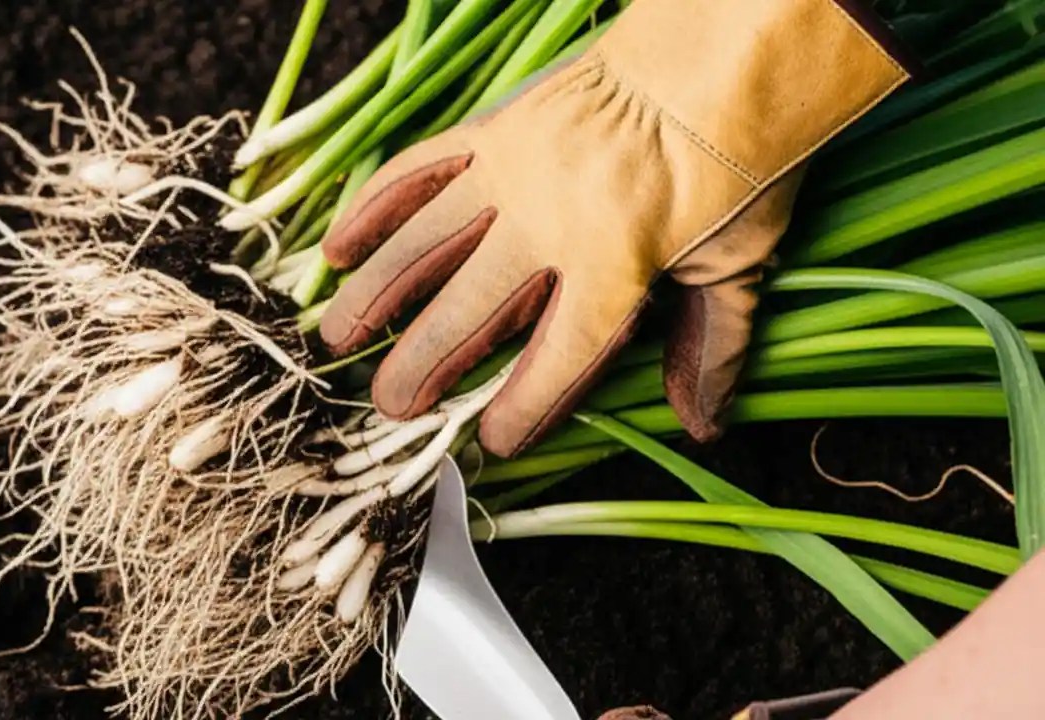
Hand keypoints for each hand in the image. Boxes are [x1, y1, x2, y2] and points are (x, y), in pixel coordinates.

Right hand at [320, 0, 911, 456]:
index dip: (520, 408)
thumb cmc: (736, 166)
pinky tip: (338, 244)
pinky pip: (418, 169)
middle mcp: (548, 226)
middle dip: (420, 364)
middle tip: (387, 404)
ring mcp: (512, 175)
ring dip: (373, 291)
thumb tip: (702, 423)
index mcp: (613, 268)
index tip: (492, 442)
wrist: (716, 59)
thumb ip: (715, 346)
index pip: (554, 359)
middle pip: (466, 308)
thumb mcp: (739, 265)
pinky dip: (374, 206)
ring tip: (335, 334)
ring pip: (423, 241)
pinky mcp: (493, 132)